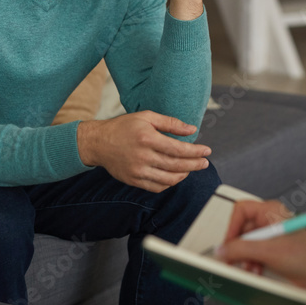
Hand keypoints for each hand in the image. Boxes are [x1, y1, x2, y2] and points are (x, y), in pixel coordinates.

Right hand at [76, 111, 211, 192]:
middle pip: (176, 165)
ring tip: (191, 169)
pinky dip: (169, 183)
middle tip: (205, 162)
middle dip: (194, 165)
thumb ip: (170, 123)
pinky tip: (175, 176)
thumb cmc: (124, 126)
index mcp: (147, 139)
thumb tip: (192, 130)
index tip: (207, 151)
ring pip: (168, 179)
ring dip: (184, 175)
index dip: (195, 152)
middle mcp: (143, 157)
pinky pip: (156, 187)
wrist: (98, 142)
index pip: (178, 149)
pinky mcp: (133, 180)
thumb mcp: (147, 117)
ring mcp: (137, 171)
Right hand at [219, 200, 305, 289]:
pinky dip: (251, 264)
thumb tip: (222, 250)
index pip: (241, 211)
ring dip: (244, 258)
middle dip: (238, 248)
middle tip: (233, 261)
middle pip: (241, 230)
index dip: (232, 227)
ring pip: (245, 245)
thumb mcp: (268, 251)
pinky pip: (252, 255)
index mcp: (269, 211)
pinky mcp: (271, 251)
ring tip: (249, 268)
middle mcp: (267, 221)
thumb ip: (241, 249)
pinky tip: (256, 271)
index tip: (228, 244)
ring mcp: (269, 237)